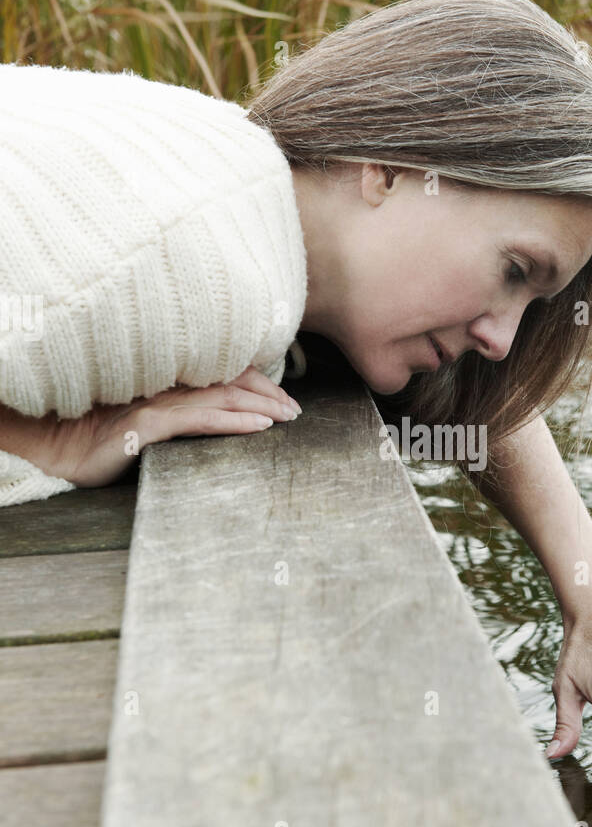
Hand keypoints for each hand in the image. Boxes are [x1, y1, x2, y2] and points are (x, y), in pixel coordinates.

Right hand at [26, 365, 301, 488]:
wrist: (60, 451)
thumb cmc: (103, 439)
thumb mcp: (150, 424)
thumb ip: (182, 414)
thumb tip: (224, 419)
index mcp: (170, 383)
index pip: (225, 375)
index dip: (258, 384)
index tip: (285, 400)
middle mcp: (167, 386)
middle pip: (230, 383)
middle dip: (268, 394)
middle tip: (297, 410)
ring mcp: (158, 403)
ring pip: (222, 399)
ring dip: (261, 406)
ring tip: (288, 417)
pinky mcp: (148, 425)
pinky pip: (201, 420)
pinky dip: (235, 421)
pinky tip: (259, 426)